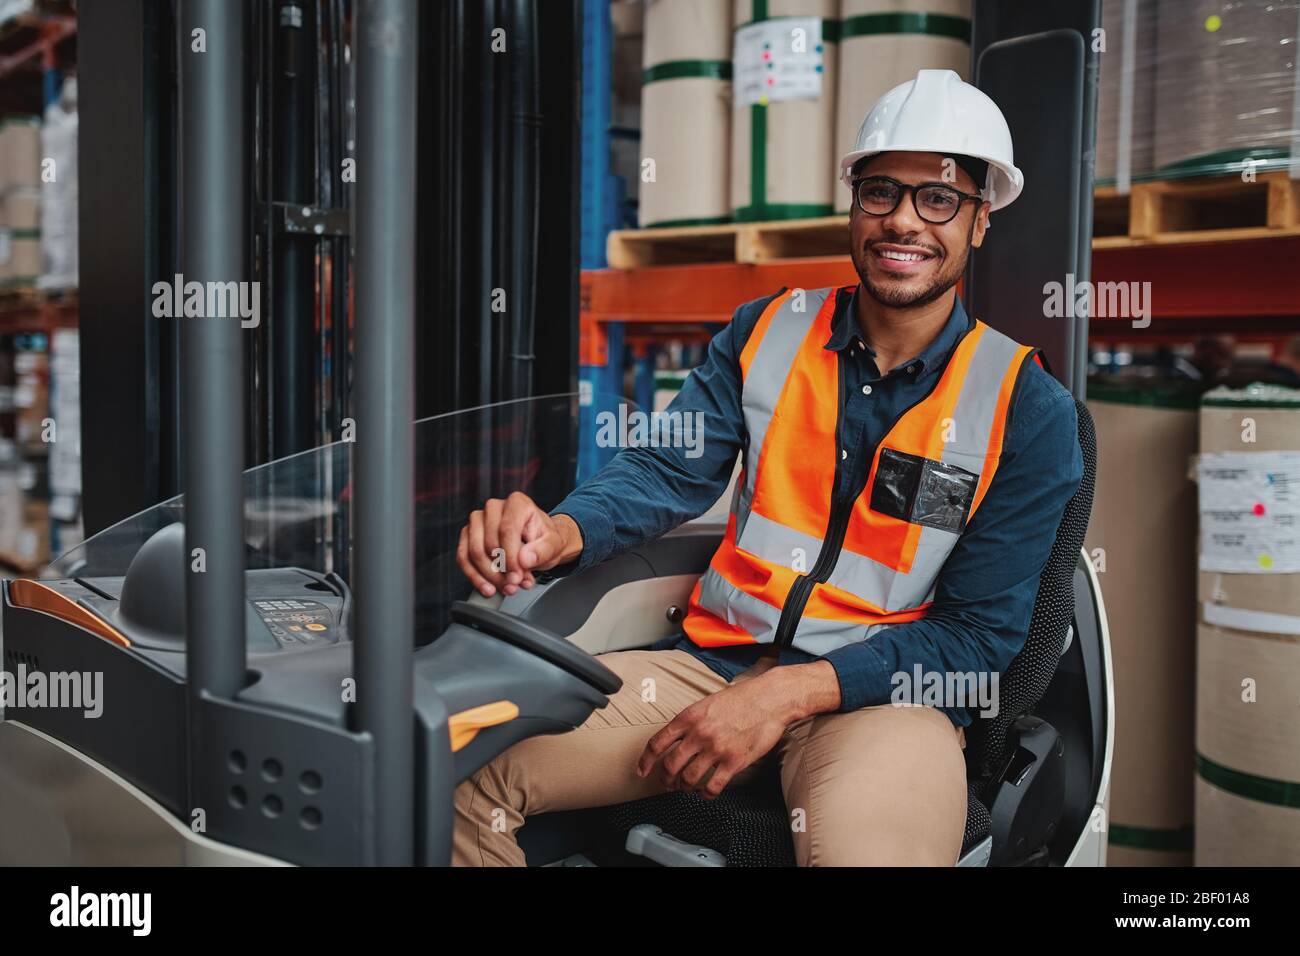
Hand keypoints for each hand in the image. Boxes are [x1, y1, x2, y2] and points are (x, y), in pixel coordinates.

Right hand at [455, 492, 582, 596]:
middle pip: (489, 544)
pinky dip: (475, 576)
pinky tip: (488, 588)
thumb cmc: (543, 539)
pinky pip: (464, 558)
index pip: (507, 530)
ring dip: (489, 576)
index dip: (511, 558)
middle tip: (515, 584)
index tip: (517, 576)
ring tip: (506, 588)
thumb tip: (525, 559)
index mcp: (517, 503)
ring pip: (474, 553)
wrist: (538, 542)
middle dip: (501, 571)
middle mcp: (494, 507)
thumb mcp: (554, 545)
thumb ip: (543, 551)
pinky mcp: (468, 535)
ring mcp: (478, 520)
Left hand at [636, 660, 840, 798]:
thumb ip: (691, 721)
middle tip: (667, 782)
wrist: (770, 699)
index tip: (642, 770)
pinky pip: (712, 787)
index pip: (657, 743)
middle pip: (669, 765)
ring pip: (688, 779)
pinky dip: (705, 795)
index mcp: (689, 717)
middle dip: (665, 778)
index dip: (645, 761)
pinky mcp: (734, 762)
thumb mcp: (708, 703)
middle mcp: (699, 733)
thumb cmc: (742, 698)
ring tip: (686, 787)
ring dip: (684, 787)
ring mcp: (716, 749)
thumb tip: (676, 738)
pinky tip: (705, 793)